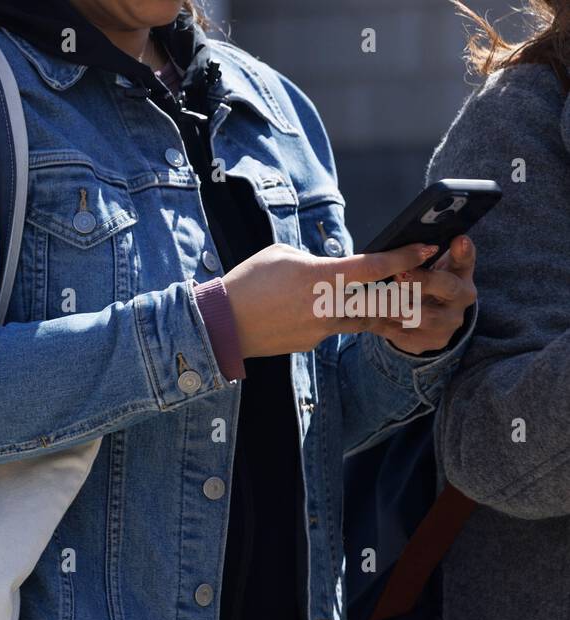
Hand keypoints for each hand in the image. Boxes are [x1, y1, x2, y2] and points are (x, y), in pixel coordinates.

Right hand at [223, 242, 438, 358]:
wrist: (222, 324)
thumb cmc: (248, 282)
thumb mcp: (283, 256)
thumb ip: (316, 261)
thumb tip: (333, 269)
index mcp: (322, 276)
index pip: (376, 267)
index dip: (406, 257)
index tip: (427, 248)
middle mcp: (328, 305)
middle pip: (383, 301)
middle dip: (406, 292)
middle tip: (421, 284)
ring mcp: (321, 328)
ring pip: (363, 319)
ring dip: (377, 310)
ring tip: (388, 301)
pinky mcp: (311, 343)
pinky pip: (334, 329)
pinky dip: (336, 319)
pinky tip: (320, 312)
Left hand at [373, 234, 476, 354]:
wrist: (422, 325)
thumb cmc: (422, 286)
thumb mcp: (426, 267)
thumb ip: (422, 254)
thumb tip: (411, 243)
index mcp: (460, 274)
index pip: (465, 259)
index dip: (463, 251)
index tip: (458, 240)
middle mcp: (460, 298)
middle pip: (447, 287)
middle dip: (423, 280)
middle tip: (400, 275)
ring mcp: (447, 323)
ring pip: (424, 316)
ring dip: (398, 306)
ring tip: (376, 299)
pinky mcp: (428, 341)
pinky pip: (404, 333)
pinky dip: (385, 324)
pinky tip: (368, 317)